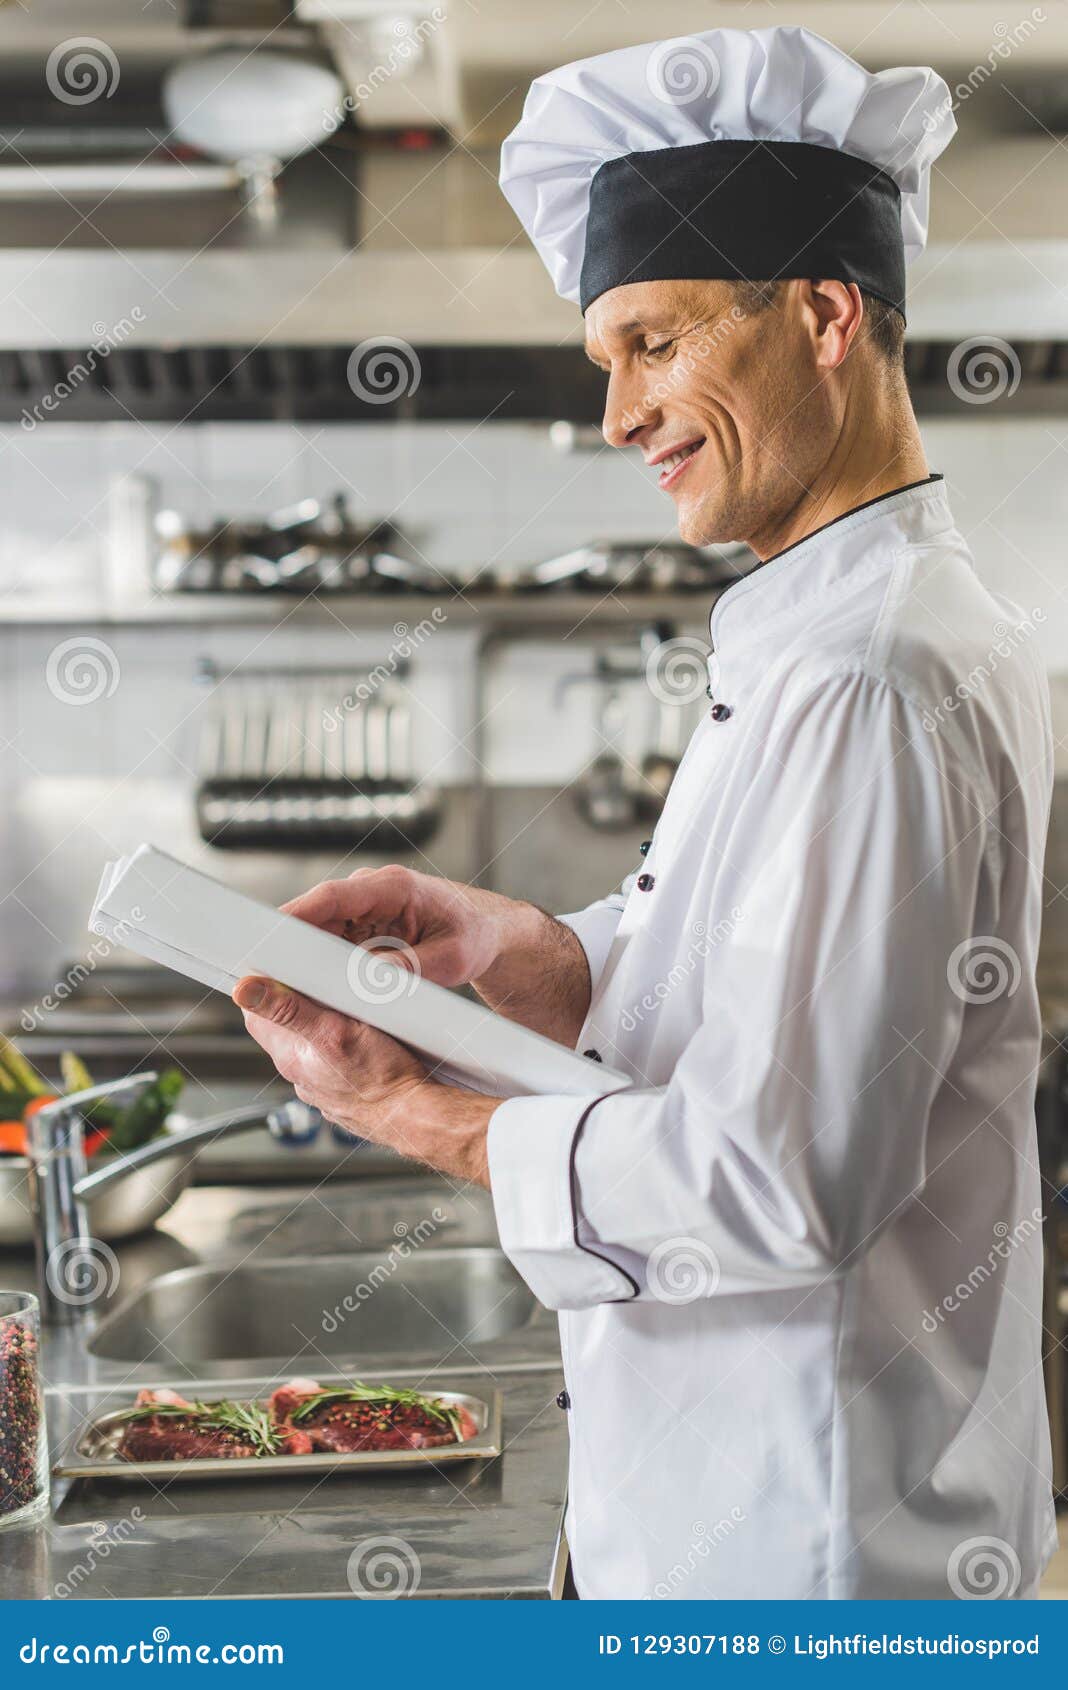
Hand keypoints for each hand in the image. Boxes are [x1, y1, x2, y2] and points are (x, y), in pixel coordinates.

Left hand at [232, 976, 495, 1184]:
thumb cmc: (382, 1079)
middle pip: (285, 1028)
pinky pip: (334, 1060)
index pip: (257, 1017)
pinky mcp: (346, 1090)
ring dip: (322, 1023)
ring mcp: (323, 1085)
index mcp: (291, 1056)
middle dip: (296, 1002)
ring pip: (312, 1044)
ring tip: (344, 1006)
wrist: (415, 1115)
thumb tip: (244, 991)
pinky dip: (342, 1044)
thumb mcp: (333, 1032)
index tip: (275, 969)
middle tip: (316, 980)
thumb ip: (289, 1010)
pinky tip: (362, 1038)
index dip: (263, 989)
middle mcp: (303, 1073)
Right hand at [280, 865, 509, 988]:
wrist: (486, 931)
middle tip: (264, 973)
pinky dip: (319, 964)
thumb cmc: (474, 937)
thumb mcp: (452, 959)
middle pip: (316, 914)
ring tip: (283, 987)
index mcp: (394, 887)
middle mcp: (371, 891)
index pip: (334, 896)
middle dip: (288, 942)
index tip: (270, 935)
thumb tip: (370, 981)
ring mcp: (363, 908)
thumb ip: (412, 968)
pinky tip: (310, 989)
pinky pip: (330, 943)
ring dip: (301, 957)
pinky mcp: (360, 927)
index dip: (298, 914)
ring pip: (318, 930)